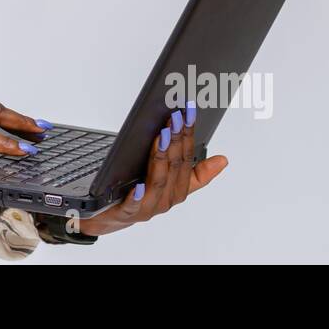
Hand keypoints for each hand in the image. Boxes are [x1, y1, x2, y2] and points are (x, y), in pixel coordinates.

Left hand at [75, 102, 227, 237]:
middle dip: (177, 140)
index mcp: (178, 189)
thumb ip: (194, 172)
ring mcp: (147, 207)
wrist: (105, 215)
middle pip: (174, 167)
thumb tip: (223, 160)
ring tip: (162, 137)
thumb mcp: (169, 179)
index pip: (187, 158)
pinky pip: (133, 205)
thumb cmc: (138, 192)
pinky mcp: (126, 213)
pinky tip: (136, 185)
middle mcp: (166, 200)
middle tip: (175, 117)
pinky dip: (136, 196)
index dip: (189, 135)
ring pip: (158, 182)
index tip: (189, 113)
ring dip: (161, 158)